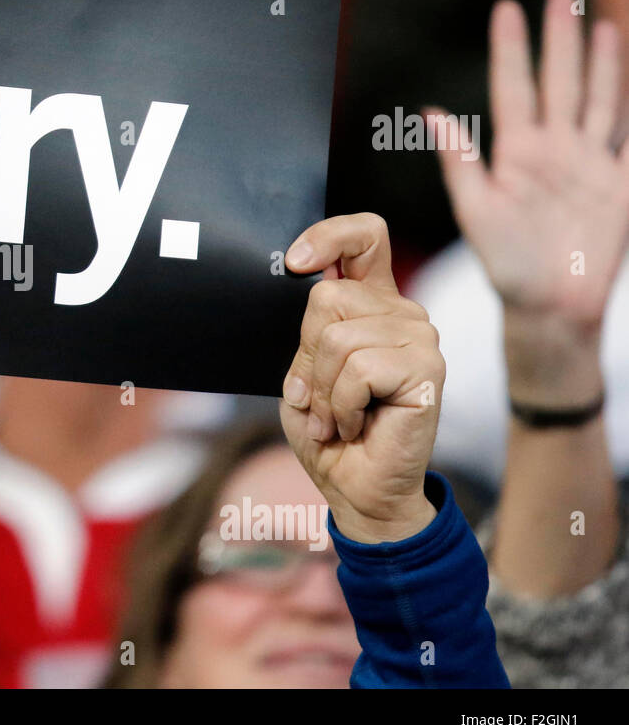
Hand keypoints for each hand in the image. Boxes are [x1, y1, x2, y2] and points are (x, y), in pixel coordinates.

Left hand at [280, 213, 443, 543]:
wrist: (356, 488)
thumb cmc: (329, 430)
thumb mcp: (303, 374)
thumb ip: (310, 333)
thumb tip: (312, 287)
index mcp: (372, 303)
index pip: (365, 238)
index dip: (330, 236)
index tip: (297, 261)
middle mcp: (403, 313)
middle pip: (328, 297)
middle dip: (307, 355)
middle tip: (318, 397)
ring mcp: (420, 338)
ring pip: (338, 336)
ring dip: (322, 389)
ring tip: (336, 417)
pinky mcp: (428, 369)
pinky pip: (358, 369)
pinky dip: (341, 405)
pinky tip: (355, 425)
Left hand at [430, 0, 628, 331]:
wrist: (549, 307)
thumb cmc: (505, 264)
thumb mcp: (475, 212)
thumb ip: (459, 162)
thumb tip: (430, 115)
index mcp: (516, 153)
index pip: (513, 88)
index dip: (511, 49)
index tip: (506, 8)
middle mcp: (554, 150)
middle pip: (559, 83)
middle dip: (560, 41)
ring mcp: (590, 164)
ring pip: (599, 100)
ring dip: (601, 64)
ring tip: (600, 24)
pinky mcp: (620, 185)